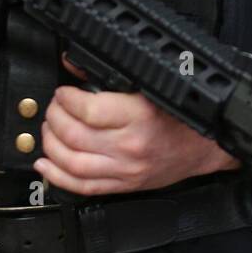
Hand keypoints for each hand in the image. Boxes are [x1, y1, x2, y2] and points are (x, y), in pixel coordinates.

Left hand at [33, 51, 242, 194]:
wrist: (206, 147)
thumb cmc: (181, 116)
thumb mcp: (149, 88)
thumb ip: (111, 77)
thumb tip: (74, 65)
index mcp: (138, 117)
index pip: (89, 111)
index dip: (67, 98)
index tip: (63, 91)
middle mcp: (130, 147)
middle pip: (75, 136)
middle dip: (54, 118)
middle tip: (53, 107)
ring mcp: (125, 170)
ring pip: (73, 164)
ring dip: (52, 145)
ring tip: (49, 130)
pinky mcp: (123, 186)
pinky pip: (83, 187)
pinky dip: (58, 177)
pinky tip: (46, 164)